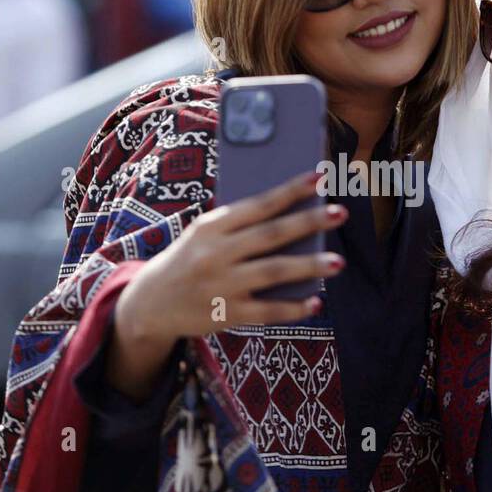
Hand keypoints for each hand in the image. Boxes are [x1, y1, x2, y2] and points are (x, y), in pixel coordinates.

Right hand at [107, 170, 346, 398]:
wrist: (151, 303)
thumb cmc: (190, 260)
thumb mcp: (204, 235)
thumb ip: (240, 226)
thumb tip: (293, 215)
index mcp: (211, 226)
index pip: (257, 205)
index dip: (290, 191)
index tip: (319, 177)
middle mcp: (216, 254)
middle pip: (270, 235)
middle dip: (308, 222)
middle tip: (341, 213)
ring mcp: (222, 285)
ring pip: (273, 272)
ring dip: (309, 266)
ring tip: (338, 262)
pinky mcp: (227, 314)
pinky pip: (268, 310)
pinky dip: (293, 308)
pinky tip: (315, 302)